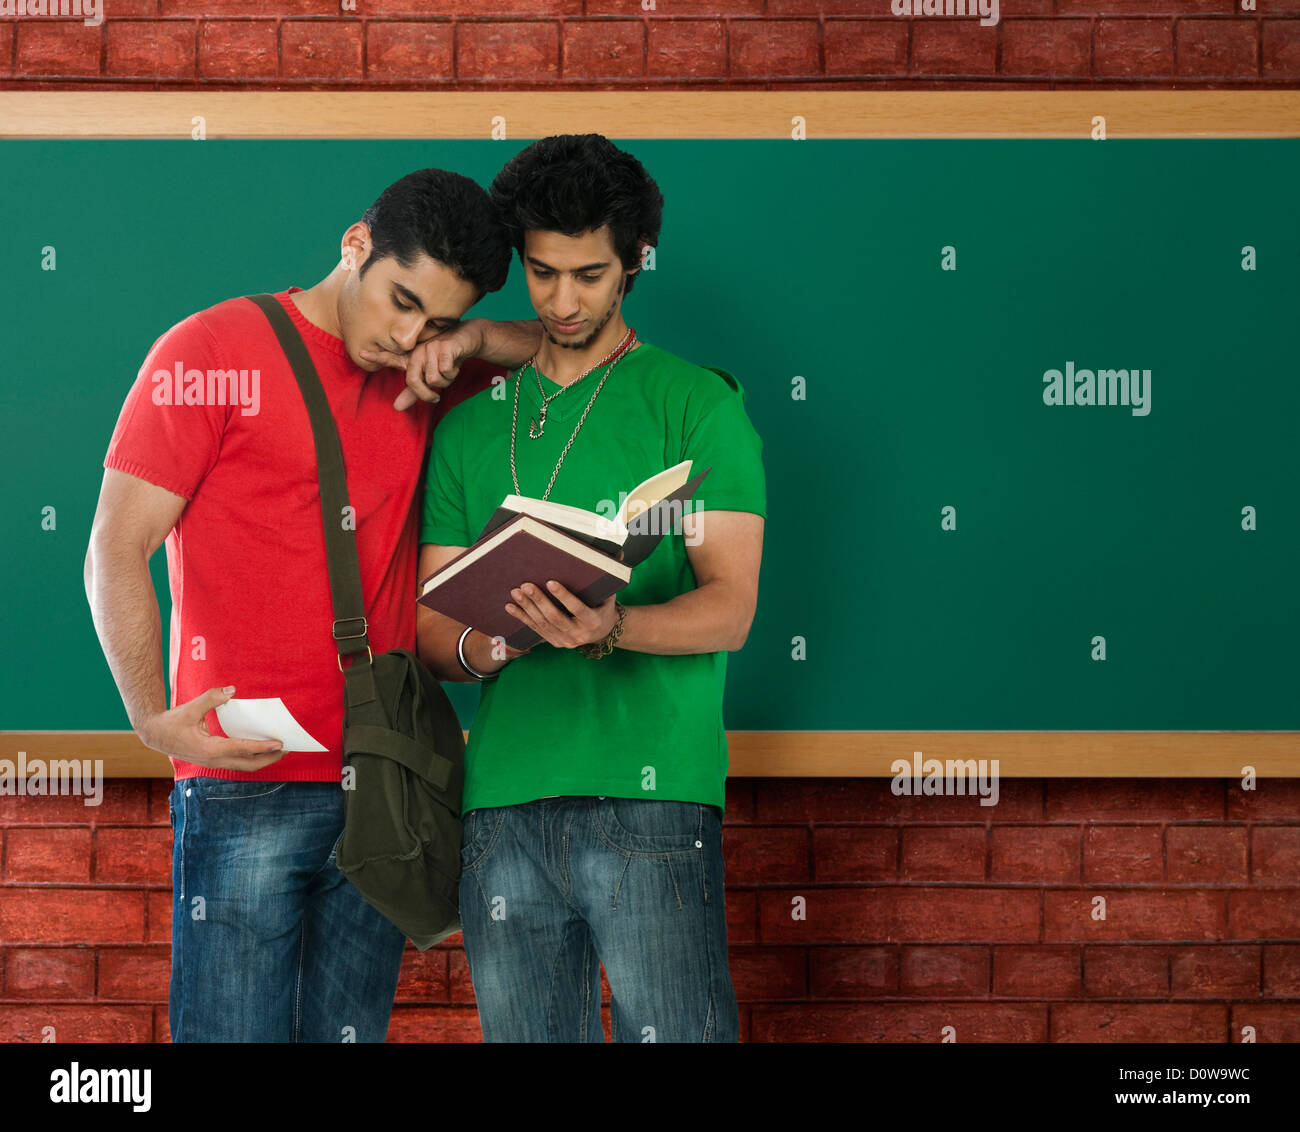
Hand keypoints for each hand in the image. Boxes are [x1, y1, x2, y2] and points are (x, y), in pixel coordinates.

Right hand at [138, 686, 285, 771]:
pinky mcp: (214, 760)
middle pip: (249, 765)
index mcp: (210, 749)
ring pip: (245, 766)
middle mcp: (214, 760)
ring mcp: (214, 762)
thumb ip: (211, 698)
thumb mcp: (190, 707)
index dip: (262, 747)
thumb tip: (231, 690)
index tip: (279, 743)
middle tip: (288, 748)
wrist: (155, 735)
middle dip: (270, 758)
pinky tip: (261, 748)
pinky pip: (238, 762)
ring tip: (280, 750)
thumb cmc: (172, 722)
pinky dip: (253, 758)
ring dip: (263, 759)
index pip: (242, 749)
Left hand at [359, 321, 486, 410]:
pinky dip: (453, 373)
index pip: (391, 358)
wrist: (467, 340)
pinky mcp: (444, 346)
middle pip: (414, 381)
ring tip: (449, 369)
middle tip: (436, 396)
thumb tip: (397, 407)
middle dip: (427, 394)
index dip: (377, 357)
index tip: (361, 353)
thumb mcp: (430, 377)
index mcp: (412, 358)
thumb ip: (414, 392)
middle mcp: (418, 352)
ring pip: (433, 379)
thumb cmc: (447, 359)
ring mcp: (430, 347)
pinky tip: (456, 362)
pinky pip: (445, 371)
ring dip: (446, 380)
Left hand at [504, 582, 619, 649]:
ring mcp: (565, 641)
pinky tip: (510, 607)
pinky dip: (522, 618)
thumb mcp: (609, 593)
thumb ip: (610, 574)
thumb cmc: (604, 606)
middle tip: (526, 585)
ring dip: (527, 608)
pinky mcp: (555, 642)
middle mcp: (579, 635)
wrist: (603, 631)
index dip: (564, 597)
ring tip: (516, 592)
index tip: (551, 582)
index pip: (577, 609)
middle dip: (539, 601)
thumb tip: (617, 551)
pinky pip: (535, 630)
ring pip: (543, 624)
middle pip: (555, 618)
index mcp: (594, 622)